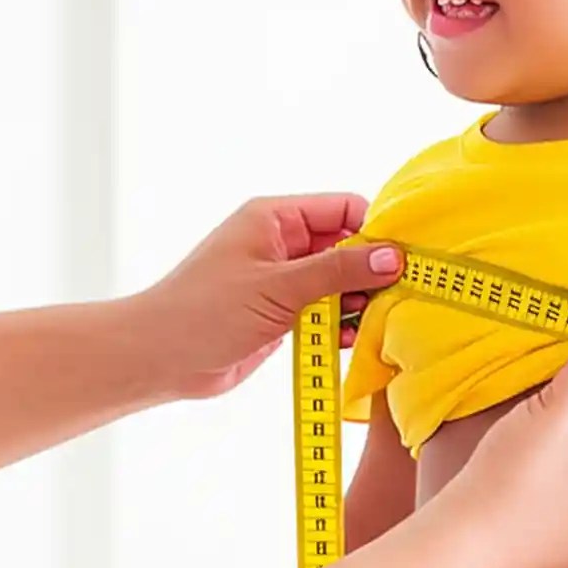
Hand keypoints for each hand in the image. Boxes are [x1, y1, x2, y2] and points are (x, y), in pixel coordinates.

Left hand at [136, 194, 402, 398]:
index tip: (407, 258)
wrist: (159, 359)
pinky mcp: (282, 315)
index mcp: (274, 218)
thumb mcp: (278, 287)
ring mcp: (281, 281)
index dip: (376, 230)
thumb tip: (392, 255)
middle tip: (403, 296)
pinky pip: (325, 312)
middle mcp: (280, 244)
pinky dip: (343, 324)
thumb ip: (337, 270)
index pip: (343, 209)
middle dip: (373, 270)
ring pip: (339, 283)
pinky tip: (355, 340)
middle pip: (346, 247)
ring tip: (380, 321)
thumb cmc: (203, 312)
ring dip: (360, 301)